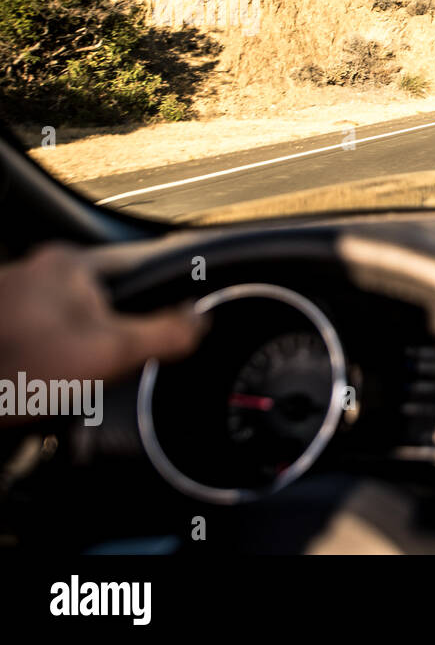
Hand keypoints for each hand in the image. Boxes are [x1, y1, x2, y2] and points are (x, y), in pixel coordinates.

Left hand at [0, 244, 202, 393]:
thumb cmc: (18, 369)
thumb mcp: (111, 353)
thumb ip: (166, 333)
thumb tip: (202, 321)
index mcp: (71, 263)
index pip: (145, 265)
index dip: (170, 295)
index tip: (180, 321)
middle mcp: (39, 270)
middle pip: (110, 297)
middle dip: (121, 332)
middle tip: (117, 365)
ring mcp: (14, 297)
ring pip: (77, 321)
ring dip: (87, 350)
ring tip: (77, 379)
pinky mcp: (2, 327)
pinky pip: (48, 339)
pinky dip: (55, 361)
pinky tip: (50, 384)